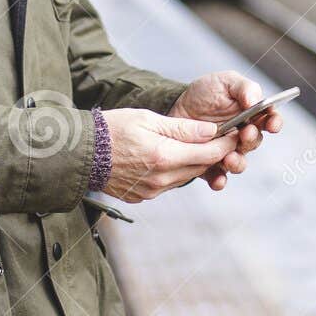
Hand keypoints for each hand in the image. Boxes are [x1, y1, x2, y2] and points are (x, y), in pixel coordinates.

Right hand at [99, 109, 240, 202]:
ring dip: (195, 162)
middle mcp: (161, 178)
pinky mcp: (143, 196)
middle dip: (215, 152)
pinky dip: (175, 171)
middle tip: (224, 137)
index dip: (226, 142)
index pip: (209, 153)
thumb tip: (211, 130)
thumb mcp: (147, 119)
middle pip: (201, 166)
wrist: (79, 153)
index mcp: (164, 156)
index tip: (236, 132)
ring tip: (197, 145)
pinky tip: (171, 157)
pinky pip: (168, 184)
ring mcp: (152, 190)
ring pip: (186, 176)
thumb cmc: (111, 129)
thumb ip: (181, 127)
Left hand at [168, 70, 283, 190]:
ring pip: (239, 163)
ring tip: (229, 158)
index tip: (272, 124)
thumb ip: (244, 88)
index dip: (274, 123)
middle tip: (244, 134)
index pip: (270, 120)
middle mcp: (242, 135)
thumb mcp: (224, 82)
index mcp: (251, 114)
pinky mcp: (210, 165)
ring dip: (238, 163)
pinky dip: (219, 181)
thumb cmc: (204, 93)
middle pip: (255, 142)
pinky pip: (218, 177)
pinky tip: (217, 180)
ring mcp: (226, 151)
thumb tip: (255, 101)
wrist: (174, 107)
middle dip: (251, 139)